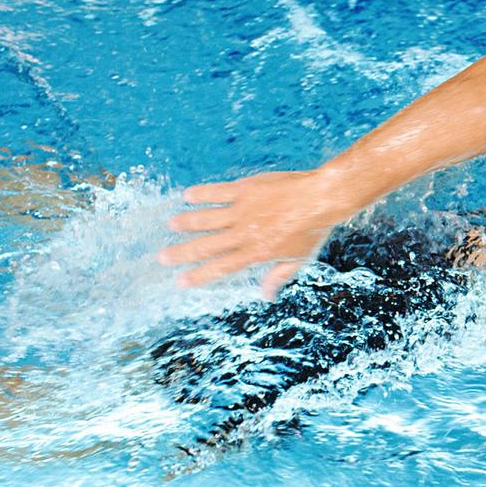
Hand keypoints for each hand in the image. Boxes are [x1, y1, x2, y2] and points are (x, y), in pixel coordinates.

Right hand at [158, 168, 362, 296]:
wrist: (323, 197)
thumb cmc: (314, 229)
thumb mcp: (299, 259)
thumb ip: (278, 276)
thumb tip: (266, 297)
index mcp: (257, 253)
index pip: (221, 267)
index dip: (199, 276)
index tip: (180, 281)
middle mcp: (245, 233)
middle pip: (207, 245)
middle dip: (182, 253)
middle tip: (162, 257)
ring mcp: (244, 210)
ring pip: (207, 218)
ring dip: (187, 221)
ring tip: (170, 224)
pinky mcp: (246, 189)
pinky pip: (218, 192)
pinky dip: (202, 194)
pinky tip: (187, 195)